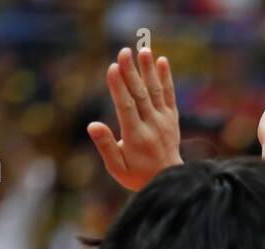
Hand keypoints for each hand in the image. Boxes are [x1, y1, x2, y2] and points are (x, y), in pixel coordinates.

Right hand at [88, 46, 182, 190]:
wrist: (169, 180)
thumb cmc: (137, 175)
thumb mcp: (117, 168)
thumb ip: (105, 146)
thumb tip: (92, 125)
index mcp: (136, 137)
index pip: (126, 107)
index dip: (119, 87)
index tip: (113, 68)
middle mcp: (152, 126)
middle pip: (140, 95)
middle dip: (131, 72)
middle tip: (124, 51)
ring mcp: (164, 121)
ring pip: (155, 91)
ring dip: (149, 70)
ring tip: (143, 50)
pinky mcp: (172, 118)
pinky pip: (169, 95)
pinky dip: (166, 78)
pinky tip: (162, 61)